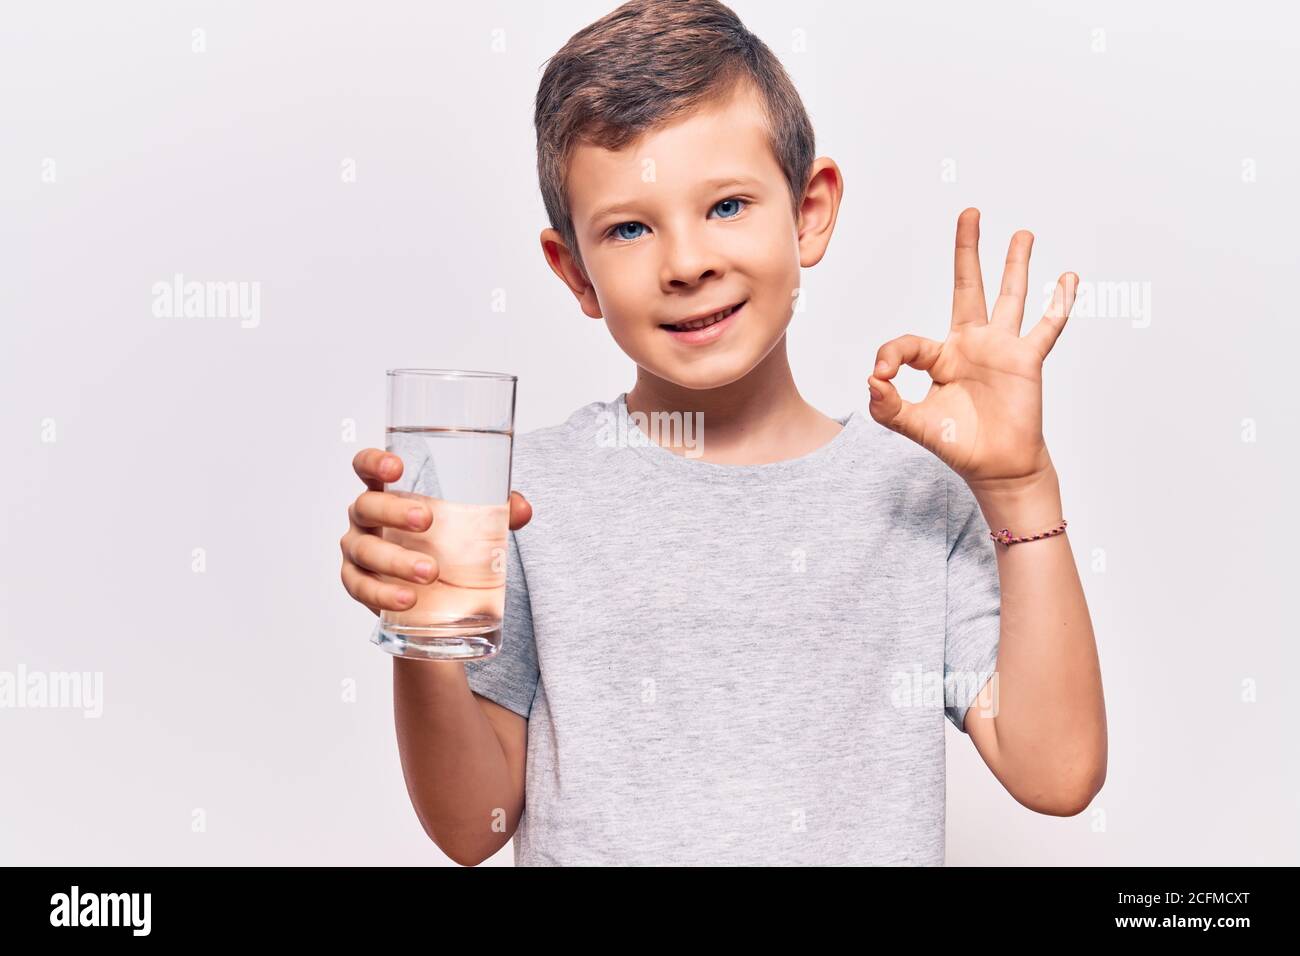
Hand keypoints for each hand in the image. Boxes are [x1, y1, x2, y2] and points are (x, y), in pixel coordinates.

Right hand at [340, 448, 532, 616]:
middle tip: (426, 521)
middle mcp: (365, 517)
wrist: (432, 590)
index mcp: (387, 491)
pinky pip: (361, 587)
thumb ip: (496, 510)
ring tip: (430, 573)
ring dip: (396, 561)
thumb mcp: (469, 521)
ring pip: (365, 550)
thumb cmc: (443, 540)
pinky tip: (407, 600)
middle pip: (366, 506)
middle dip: (394, 512)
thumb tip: (522, 510)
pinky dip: (383, 594)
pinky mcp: (358, 582)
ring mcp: (357, 549)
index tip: (396, 467)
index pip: (366, 466)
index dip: (373, 462)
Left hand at [866, 207, 1077, 490]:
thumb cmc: (958, 445)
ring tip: (1023, 233)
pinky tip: (1068, 278)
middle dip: (967, 250)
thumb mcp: (914, 426)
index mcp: (939, 358)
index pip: (908, 342)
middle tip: (969, 213)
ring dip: (1016, 264)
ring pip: (1010, 296)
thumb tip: (870, 379)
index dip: (890, 355)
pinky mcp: (1027, 360)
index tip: (881, 377)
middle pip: (967, 286)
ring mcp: (1001, 349)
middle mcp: (970, 344)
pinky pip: (1046, 327)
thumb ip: (888, 406)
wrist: (996, 467)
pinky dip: (1059, 303)